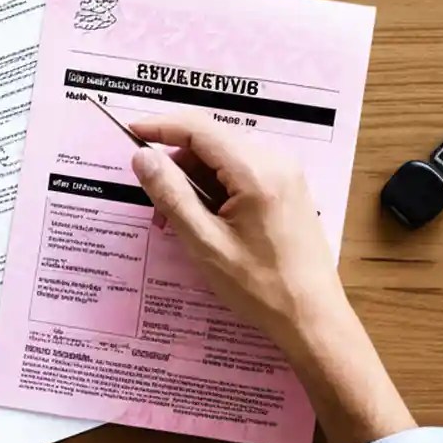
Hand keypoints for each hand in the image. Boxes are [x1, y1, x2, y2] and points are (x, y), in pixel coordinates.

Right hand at [129, 113, 414, 442]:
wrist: (311, 316)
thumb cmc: (259, 287)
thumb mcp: (204, 243)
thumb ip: (171, 194)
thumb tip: (144, 156)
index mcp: (256, 171)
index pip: (200, 128)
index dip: (161, 126)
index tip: (130, 130)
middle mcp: (275, 161)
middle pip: (211, 141)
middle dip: (177, 166)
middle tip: (156, 207)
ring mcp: (286, 172)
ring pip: (224, 157)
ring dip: (195, 180)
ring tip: (178, 222)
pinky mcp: (288, 187)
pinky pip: (241, 171)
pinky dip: (216, 187)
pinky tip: (205, 220)